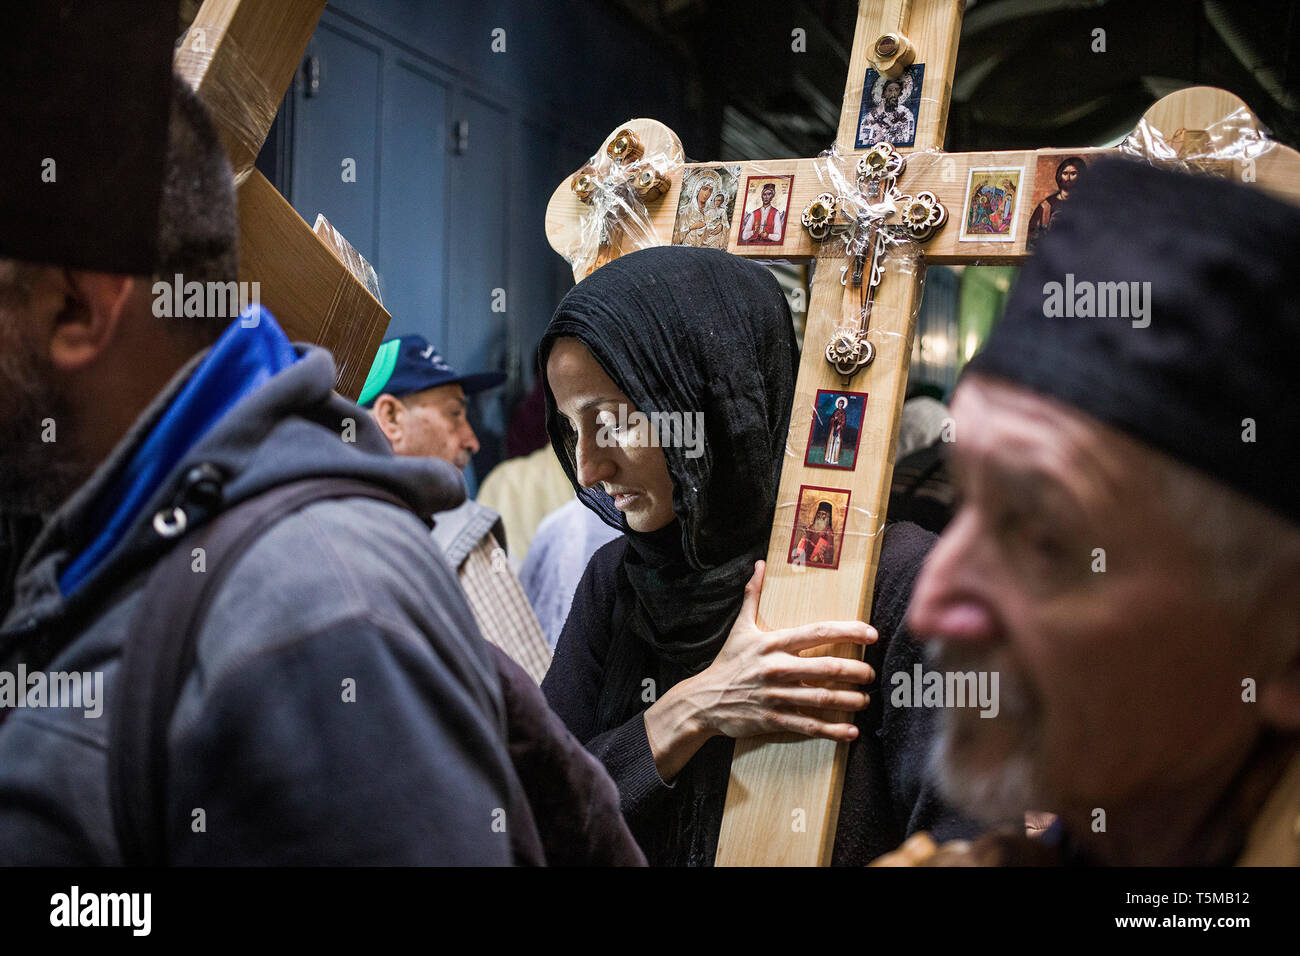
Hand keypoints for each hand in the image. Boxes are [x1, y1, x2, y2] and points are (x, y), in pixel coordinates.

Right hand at [643, 560, 875, 780]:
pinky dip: (832, 730)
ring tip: (865, 700)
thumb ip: (753, 595)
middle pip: (827, 667)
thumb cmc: (728, 662)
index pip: (818, 632)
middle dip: (856, 671)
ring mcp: (776, 695)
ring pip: (822, 698)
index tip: (871, 634)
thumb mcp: (740, 627)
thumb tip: (760, 565)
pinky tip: (851, 731)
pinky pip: (808, 725)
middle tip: (871, 673)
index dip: (849, 631)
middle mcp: (777, 668)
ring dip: (850, 700)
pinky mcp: (773, 719)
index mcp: (773, 643)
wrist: (704, 700)